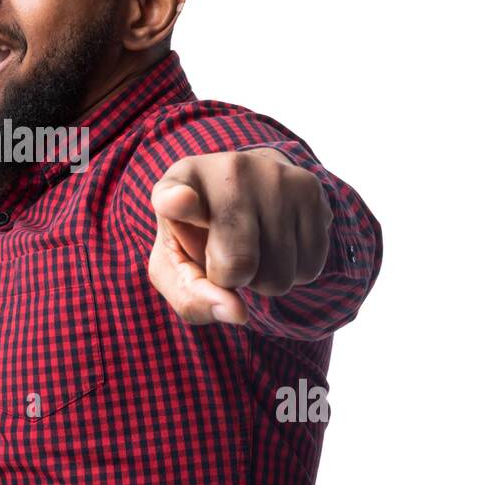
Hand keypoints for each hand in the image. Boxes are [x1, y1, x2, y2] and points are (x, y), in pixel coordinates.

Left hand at [148, 148, 333, 324]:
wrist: (245, 187)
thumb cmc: (201, 234)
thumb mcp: (177, 266)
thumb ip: (192, 297)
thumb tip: (237, 313)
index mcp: (179, 184)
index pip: (173, 195)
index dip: (176, 201)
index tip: (179, 200)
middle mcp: (229, 171)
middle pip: (238, 264)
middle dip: (233, 280)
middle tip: (225, 256)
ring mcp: (274, 176)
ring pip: (280, 275)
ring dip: (266, 278)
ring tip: (254, 245)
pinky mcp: (311, 189)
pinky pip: (310, 268)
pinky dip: (294, 271)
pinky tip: (278, 242)